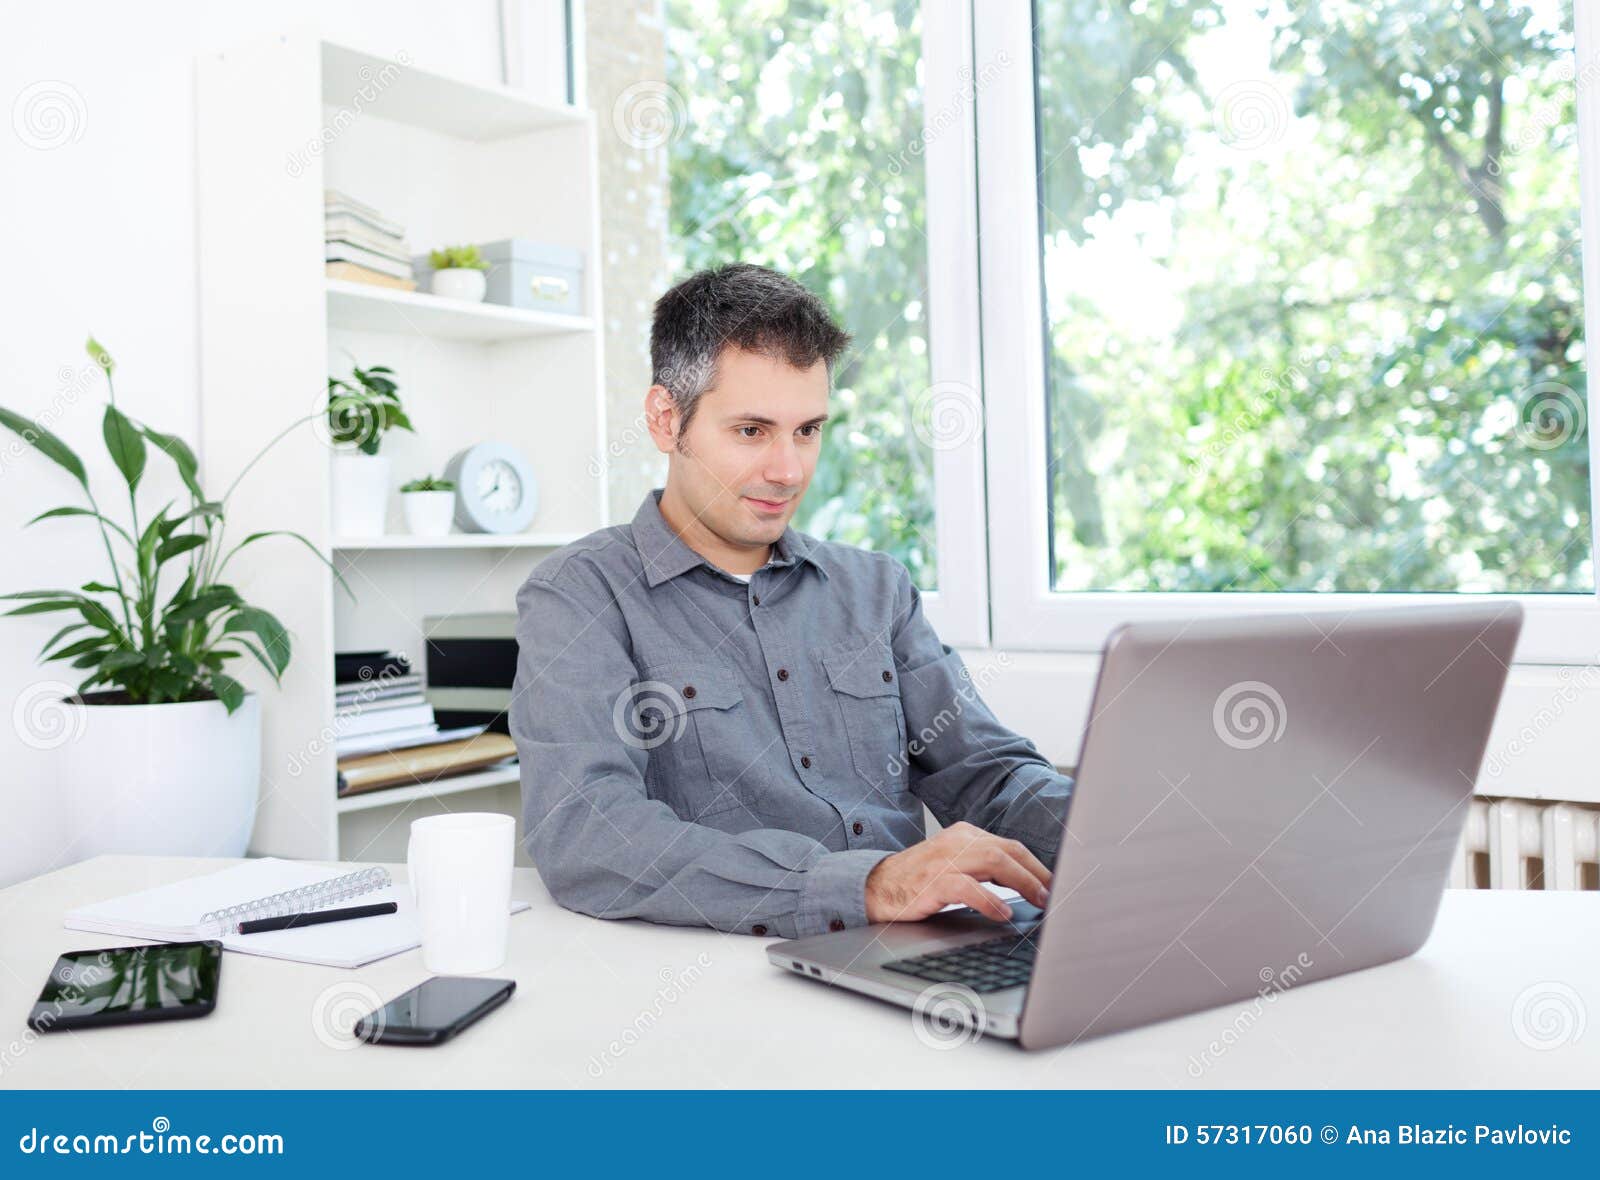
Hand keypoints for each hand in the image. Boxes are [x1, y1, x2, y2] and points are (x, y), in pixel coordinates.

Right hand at [864, 821, 1051, 923]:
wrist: (875, 887)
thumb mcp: (955, 865)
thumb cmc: (918, 881)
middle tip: (1055, 895)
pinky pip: (967, 887)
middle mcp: (956, 841)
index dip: (1037, 866)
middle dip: (1037, 873)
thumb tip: (1028, 886)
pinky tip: (1004, 913)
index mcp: (964, 834)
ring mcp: (944, 860)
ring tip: (1040, 900)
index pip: (1010, 846)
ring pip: (994, 862)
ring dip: (1023, 882)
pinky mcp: (932, 881)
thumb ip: (985, 869)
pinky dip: (989, 900)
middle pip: (1008, 851)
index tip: (1056, 884)